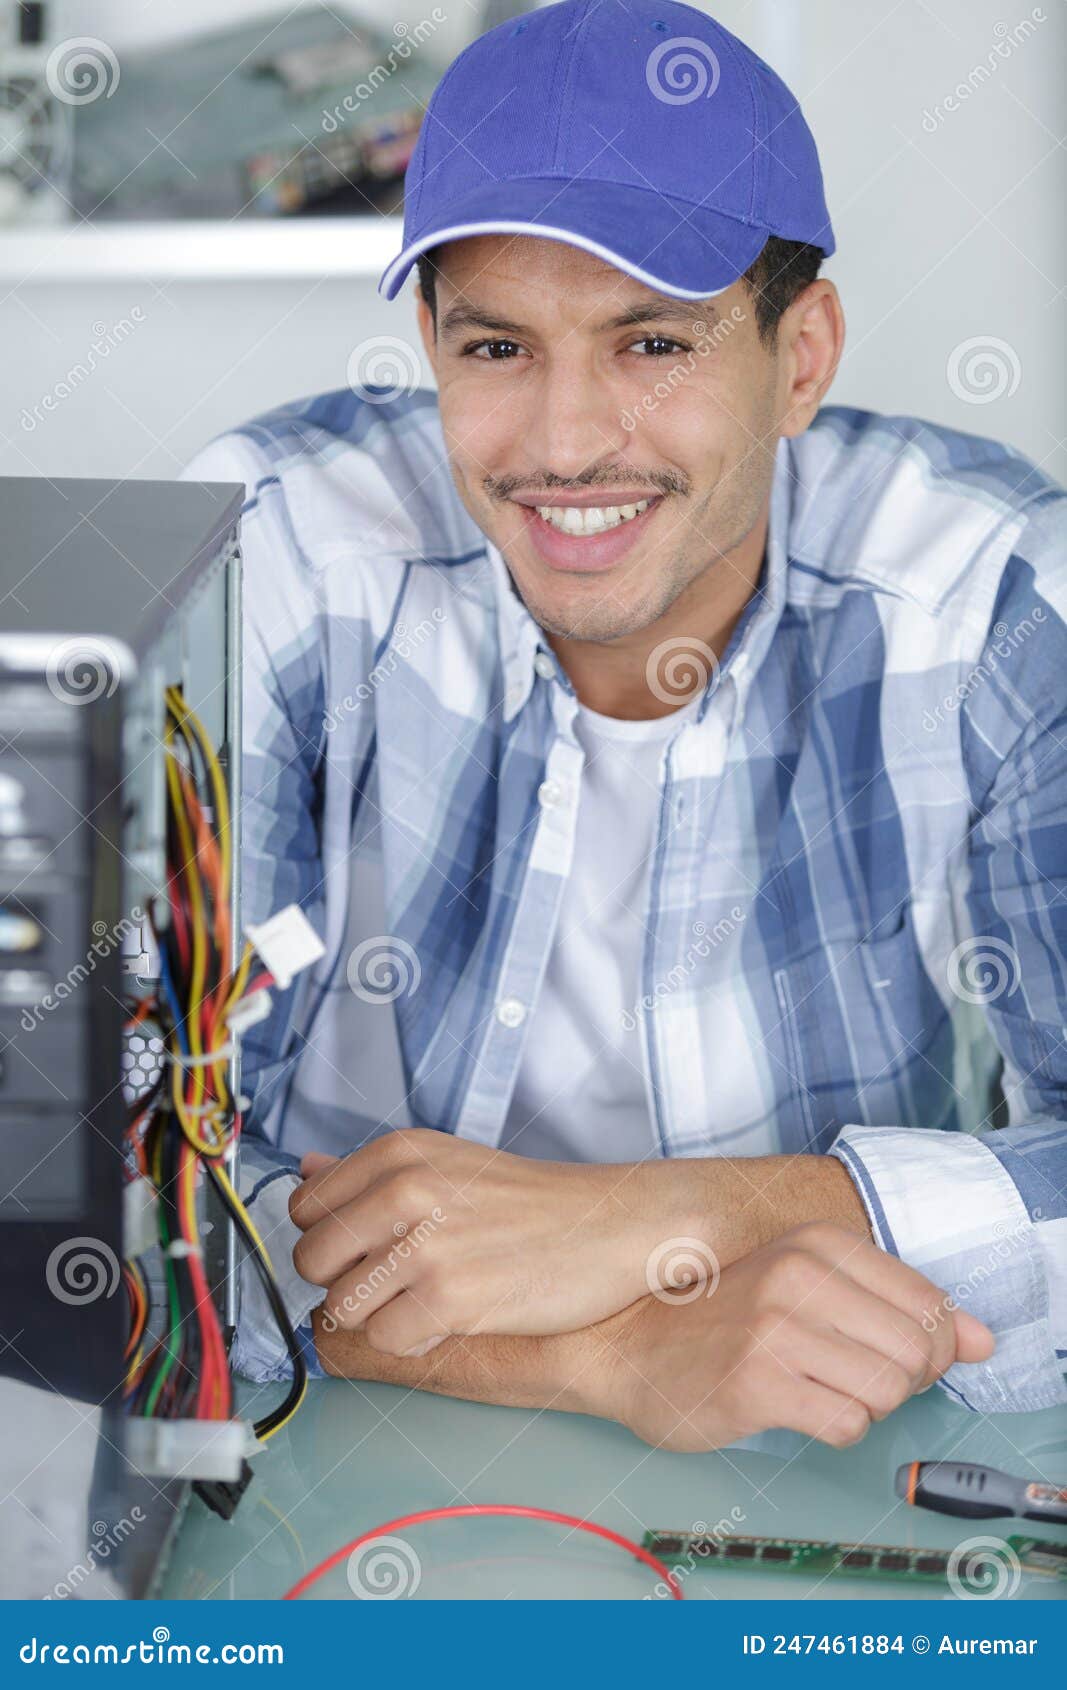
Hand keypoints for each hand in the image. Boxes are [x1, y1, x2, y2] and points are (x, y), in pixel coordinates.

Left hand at [289, 1127, 718, 1353]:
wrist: (613, 1227)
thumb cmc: (535, 1202)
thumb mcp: (449, 1164)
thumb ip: (373, 1173)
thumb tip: (306, 1171)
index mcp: (399, 1153)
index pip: (305, 1207)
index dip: (328, 1238)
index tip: (362, 1249)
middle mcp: (404, 1191)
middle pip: (311, 1261)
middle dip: (344, 1282)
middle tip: (395, 1284)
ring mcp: (425, 1247)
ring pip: (341, 1308)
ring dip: (376, 1316)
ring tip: (426, 1301)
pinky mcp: (449, 1300)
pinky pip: (383, 1340)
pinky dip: (410, 1341)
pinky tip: (448, 1321)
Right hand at [587, 1223, 994, 1452]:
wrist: (624, 1345)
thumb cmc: (719, 1318)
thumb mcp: (808, 1288)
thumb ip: (900, 1306)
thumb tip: (984, 1341)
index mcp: (817, 1242)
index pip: (929, 1303)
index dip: (928, 1346)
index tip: (890, 1353)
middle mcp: (800, 1275)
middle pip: (916, 1352)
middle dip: (899, 1381)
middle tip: (847, 1376)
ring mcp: (776, 1329)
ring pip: (887, 1392)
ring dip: (865, 1407)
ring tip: (819, 1390)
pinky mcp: (757, 1383)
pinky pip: (847, 1425)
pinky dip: (835, 1429)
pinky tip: (795, 1408)